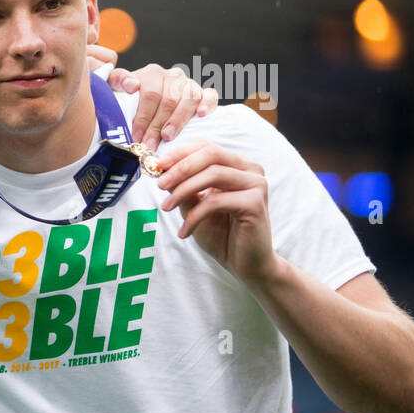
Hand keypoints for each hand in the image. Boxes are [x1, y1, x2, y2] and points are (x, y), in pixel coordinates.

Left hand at [107, 63, 218, 150]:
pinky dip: (207, 104)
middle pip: (168, 100)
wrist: (146, 99)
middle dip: (157, 125)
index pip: (150, 94)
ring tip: (167, 137)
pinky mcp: (203, 92)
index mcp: (152, 73)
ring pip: (188, 99)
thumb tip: (132, 85)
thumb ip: (117, 81)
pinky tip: (201, 115)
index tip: (136, 136)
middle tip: (149, 144)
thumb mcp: (117, 88)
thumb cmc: (130, 99)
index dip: (143, 117)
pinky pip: (209, 95)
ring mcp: (189, 84)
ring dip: (177, 120)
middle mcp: (172, 76)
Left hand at [157, 141, 276, 282]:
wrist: (245, 264)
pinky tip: (184, 232)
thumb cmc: (222, 234)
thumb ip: (182, 186)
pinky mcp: (255, 203)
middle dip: (180, 168)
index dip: (181, 153)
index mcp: (237, 166)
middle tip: (159, 184)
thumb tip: (161, 168)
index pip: (207, 147)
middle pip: (211, 154)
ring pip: (213, 175)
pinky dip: (194, 216)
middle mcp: (251, 170)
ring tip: (166, 208)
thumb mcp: (194, 206)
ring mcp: (256, 184)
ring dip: (183, 190)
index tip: (157, 164)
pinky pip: (215, 202)